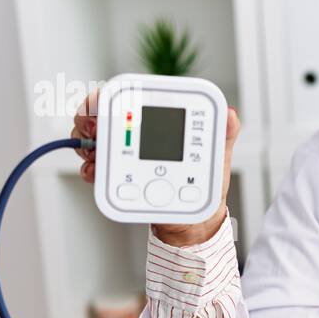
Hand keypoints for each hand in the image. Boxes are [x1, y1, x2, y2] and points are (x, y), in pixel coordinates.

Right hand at [72, 87, 241, 246]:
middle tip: (95, 135)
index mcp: (159, 120)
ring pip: (91, 138)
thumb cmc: (207, 184)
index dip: (107, 98)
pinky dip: (91, 168)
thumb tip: (231, 114)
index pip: (129, 97)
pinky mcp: (118, 175)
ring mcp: (125, 154)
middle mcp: (137, 133)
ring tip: (96, 157)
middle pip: (100, 114)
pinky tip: (96, 172)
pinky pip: (95, 166)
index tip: (102, 108)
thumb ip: (225, 134)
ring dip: (87, 144)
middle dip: (89, 120)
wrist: (196, 220)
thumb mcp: (219, 158)